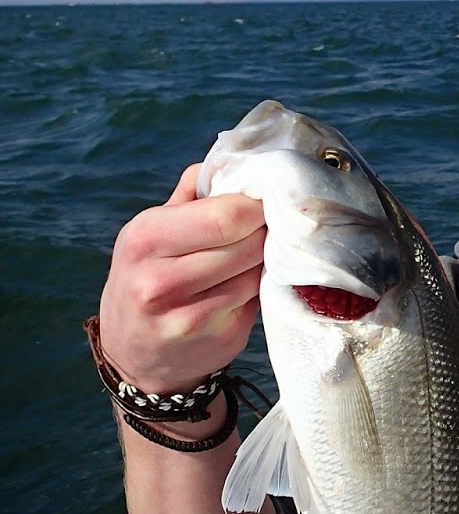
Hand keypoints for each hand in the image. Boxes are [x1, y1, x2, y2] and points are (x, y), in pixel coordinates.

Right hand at [99, 164, 266, 394]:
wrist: (134, 354)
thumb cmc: (147, 276)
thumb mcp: (150, 231)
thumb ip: (191, 193)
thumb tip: (235, 159)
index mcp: (144, 240)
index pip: (225, 215)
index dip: (255, 204)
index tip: (262, 199)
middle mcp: (161, 282)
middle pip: (248, 243)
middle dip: (265, 229)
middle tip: (268, 224)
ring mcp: (192, 318)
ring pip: (259, 270)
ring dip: (267, 257)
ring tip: (255, 251)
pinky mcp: (222, 339)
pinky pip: (262, 297)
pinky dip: (263, 283)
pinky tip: (249, 280)